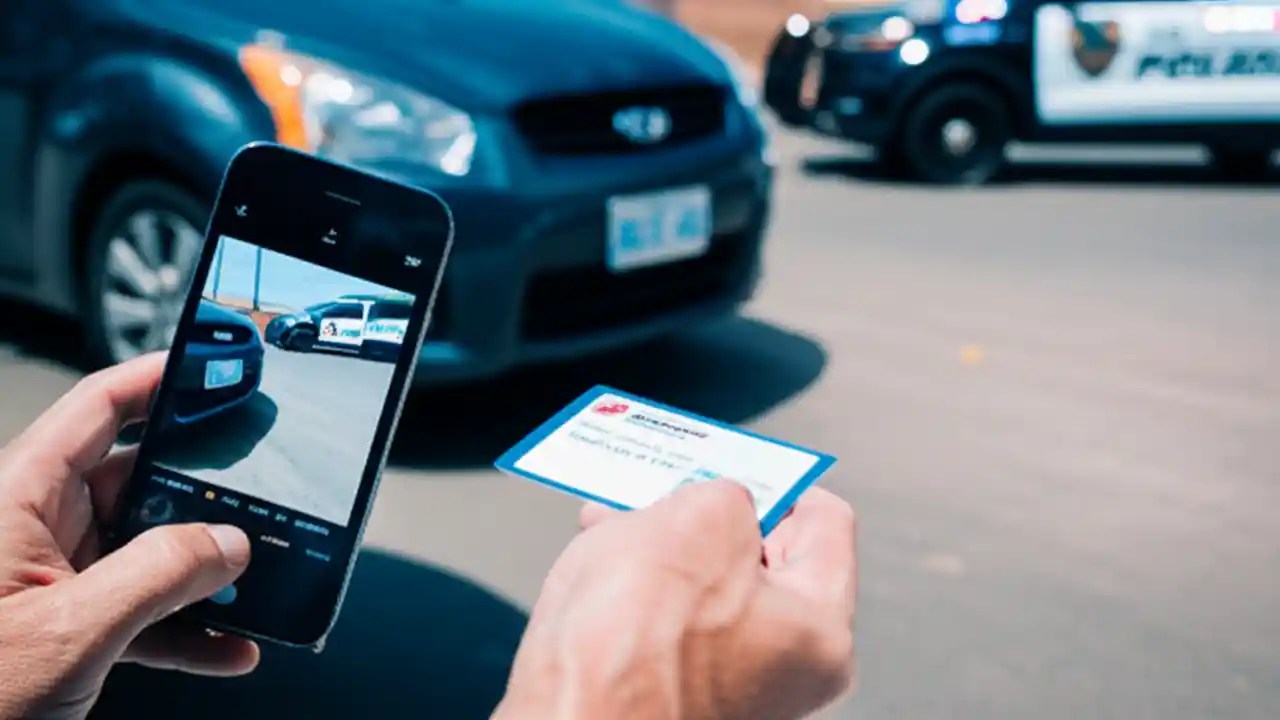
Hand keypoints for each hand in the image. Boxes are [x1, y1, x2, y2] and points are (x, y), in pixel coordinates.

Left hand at [0, 355, 256, 719]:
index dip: (157, 378)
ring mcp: (53, 580)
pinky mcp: (69, 628)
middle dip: (203, 494)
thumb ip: (159, 576)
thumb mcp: (70, 631)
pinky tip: (228, 647)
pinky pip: (143, 611)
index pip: (97, 409)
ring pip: (148, 552)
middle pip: (138, 481)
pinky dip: (188, 629)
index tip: (215, 366)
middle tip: (261, 497)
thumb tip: (229, 543)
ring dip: (204, 573)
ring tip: (251, 584)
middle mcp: (36, 528)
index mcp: (17, 499)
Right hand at [495, 482, 856, 719]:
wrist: (570, 714)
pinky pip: (663, 620)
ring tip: (621, 508)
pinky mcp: (668, 693)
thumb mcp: (704, 517)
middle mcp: (782, 668)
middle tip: (678, 480)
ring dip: (662, 541)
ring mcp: (724, 686)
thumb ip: (728, 494)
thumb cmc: (638, 640)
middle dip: (709, 513)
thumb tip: (719, 502)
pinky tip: (601, 547)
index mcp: (819, 632)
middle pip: (759, 558)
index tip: (740, 463)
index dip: (781, 480)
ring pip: (702, 586)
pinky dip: (636, 581)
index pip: (825, 525)